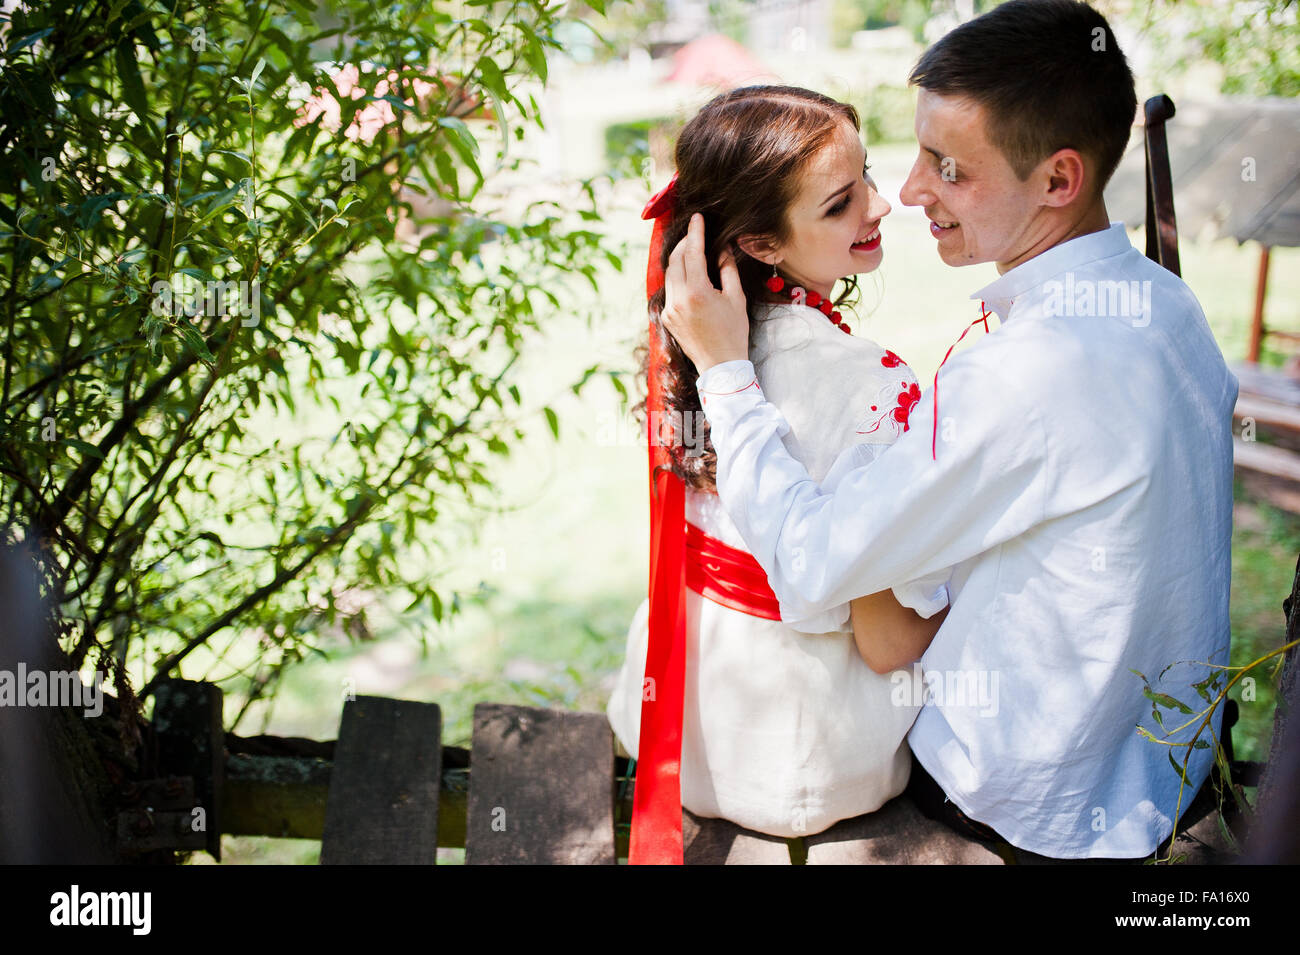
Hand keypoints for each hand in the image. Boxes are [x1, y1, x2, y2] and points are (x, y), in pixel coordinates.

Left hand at [661, 212, 749, 373]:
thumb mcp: (736, 298)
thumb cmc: (733, 332)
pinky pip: (669, 289)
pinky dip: (677, 277)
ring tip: (691, 249)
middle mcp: (678, 300)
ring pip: (669, 274)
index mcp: (697, 293)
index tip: (697, 218)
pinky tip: (687, 273)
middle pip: (676, 260)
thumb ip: (728, 269)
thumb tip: (722, 249)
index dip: (695, 233)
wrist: (720, 365)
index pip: (692, 253)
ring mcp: (669, 309)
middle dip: (685, 243)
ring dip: (679, 258)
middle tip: (695, 232)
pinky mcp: (666, 317)